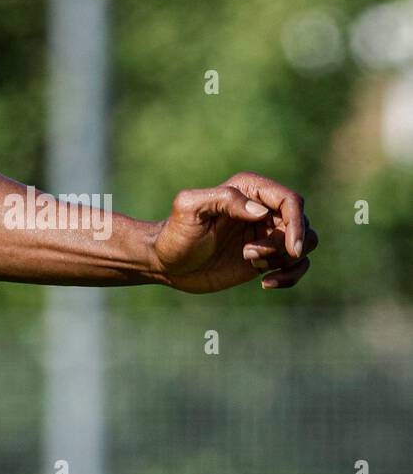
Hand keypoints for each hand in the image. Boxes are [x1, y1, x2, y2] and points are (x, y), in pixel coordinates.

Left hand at [151, 171, 317, 294]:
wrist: (167, 263)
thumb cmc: (175, 233)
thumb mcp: (191, 209)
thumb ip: (224, 200)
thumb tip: (262, 211)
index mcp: (248, 189)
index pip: (290, 200)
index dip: (297, 223)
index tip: (292, 249)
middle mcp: (262, 208)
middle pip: (301, 224)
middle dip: (283, 246)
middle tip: (249, 255)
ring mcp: (267, 233)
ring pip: (305, 243)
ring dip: (286, 260)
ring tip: (252, 265)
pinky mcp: (267, 257)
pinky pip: (298, 264)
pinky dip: (291, 276)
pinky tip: (265, 283)